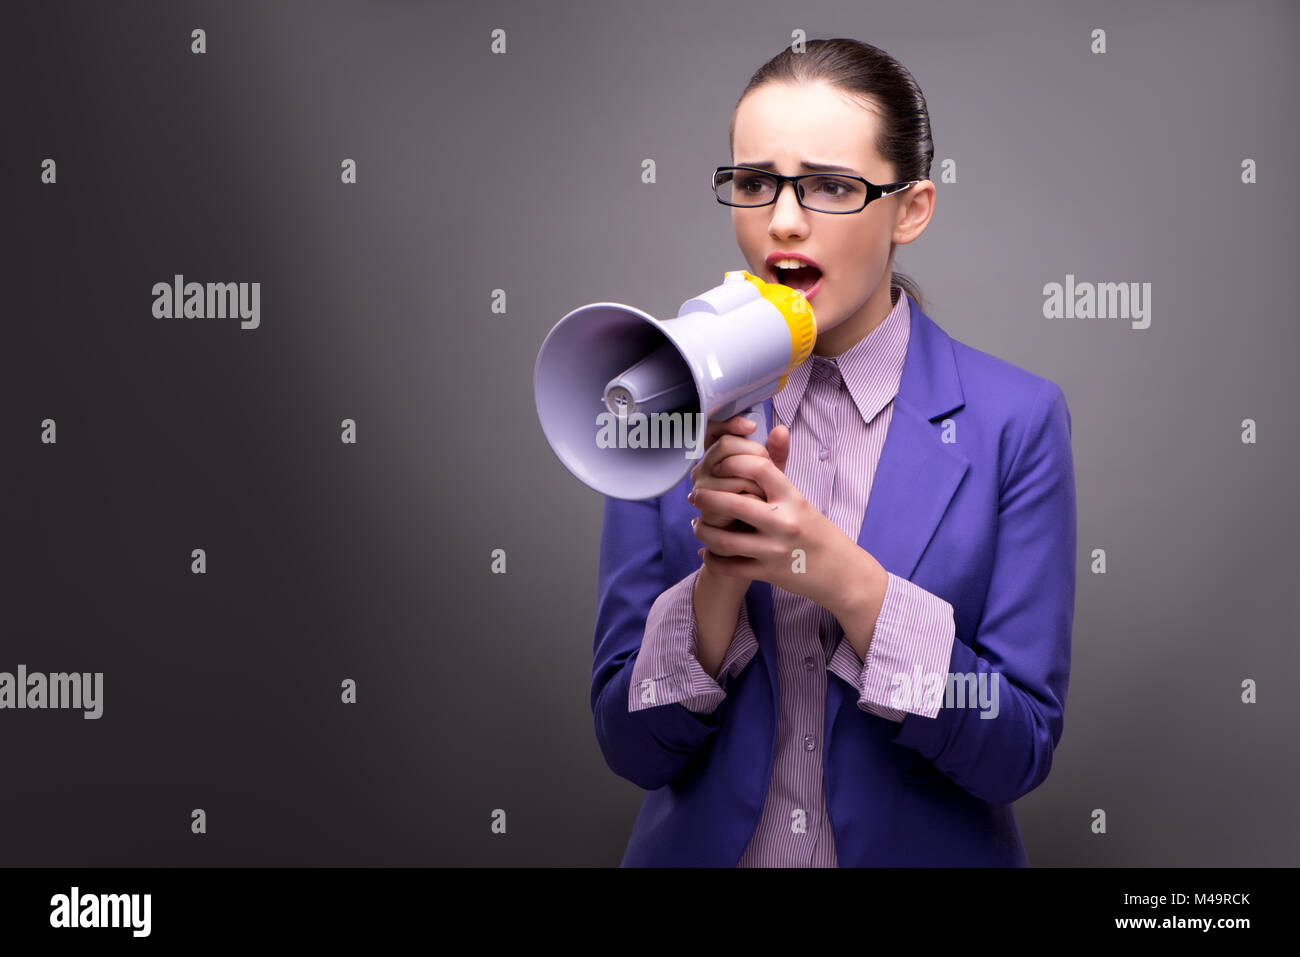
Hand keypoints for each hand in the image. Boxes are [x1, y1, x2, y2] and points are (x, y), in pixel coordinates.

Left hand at [690, 434, 860, 611]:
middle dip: (707, 498)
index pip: (758, 468)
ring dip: (703, 531)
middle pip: (734, 504)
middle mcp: (784, 523)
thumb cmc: (817, 531)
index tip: (718, 466)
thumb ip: (782, 467)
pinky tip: (705, 551)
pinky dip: (712, 559)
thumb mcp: (802, 499)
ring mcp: (775, 551)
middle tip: (695, 495)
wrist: (841, 573)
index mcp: (793, 498)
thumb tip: (777, 428)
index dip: (732, 463)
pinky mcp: (768, 574)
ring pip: (725, 540)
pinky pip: (730, 567)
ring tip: (697, 523)